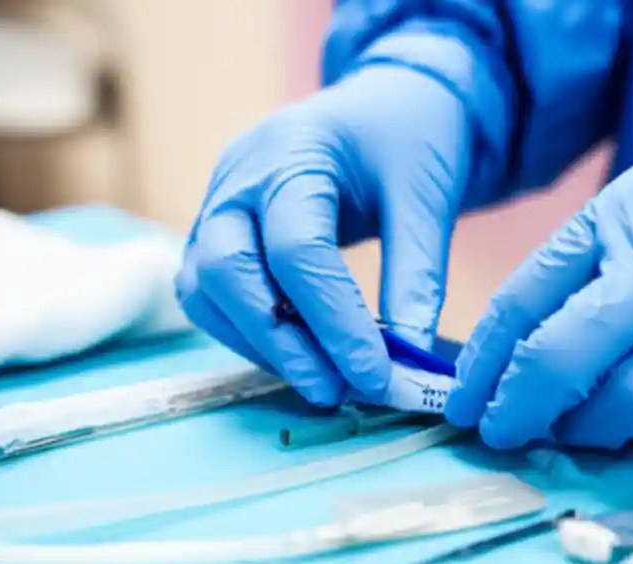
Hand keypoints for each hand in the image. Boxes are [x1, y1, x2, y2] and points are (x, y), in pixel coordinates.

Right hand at [174, 66, 471, 405]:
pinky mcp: (217, 233)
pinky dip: (251, 334)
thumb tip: (409, 364)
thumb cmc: (408, 135)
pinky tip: (300, 357)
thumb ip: (416, 276)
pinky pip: (212, 296)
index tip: (375, 376)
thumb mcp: (428, 195)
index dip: (333, 321)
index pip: (296, 251)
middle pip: (226, 272)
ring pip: (205, 292)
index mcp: (291, 152)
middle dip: (280, 344)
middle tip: (337, 392)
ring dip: (260, 346)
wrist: (384, 103)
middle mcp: (237, 179)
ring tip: (324, 383)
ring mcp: (218, 206)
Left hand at [446, 106, 632, 448]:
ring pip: (631, 407)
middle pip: (565, 358)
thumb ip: (590, 271)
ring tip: (580, 428)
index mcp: (621, 221)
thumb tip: (519, 356)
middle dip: (521, 410)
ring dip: (592, 430)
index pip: (524, 302)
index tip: (463, 404)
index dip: (483, 363)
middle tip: (502, 436)